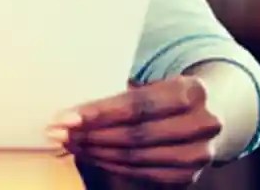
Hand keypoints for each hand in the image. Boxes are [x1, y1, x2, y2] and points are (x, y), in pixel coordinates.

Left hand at [48, 77, 222, 185]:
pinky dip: (111, 164)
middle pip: (135, 134)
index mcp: (191, 91)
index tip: (64, 117)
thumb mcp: (149, 85)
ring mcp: (199, 153)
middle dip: (90, 134)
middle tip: (56, 133)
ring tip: (68, 143)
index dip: (98, 113)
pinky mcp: (189, 176)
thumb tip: (70, 110)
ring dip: (95, 152)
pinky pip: (142, 172)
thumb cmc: (161, 96)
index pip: (137, 105)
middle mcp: (203, 123)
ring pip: (136, 156)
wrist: (203, 116)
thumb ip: (118, 94)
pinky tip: (89, 155)